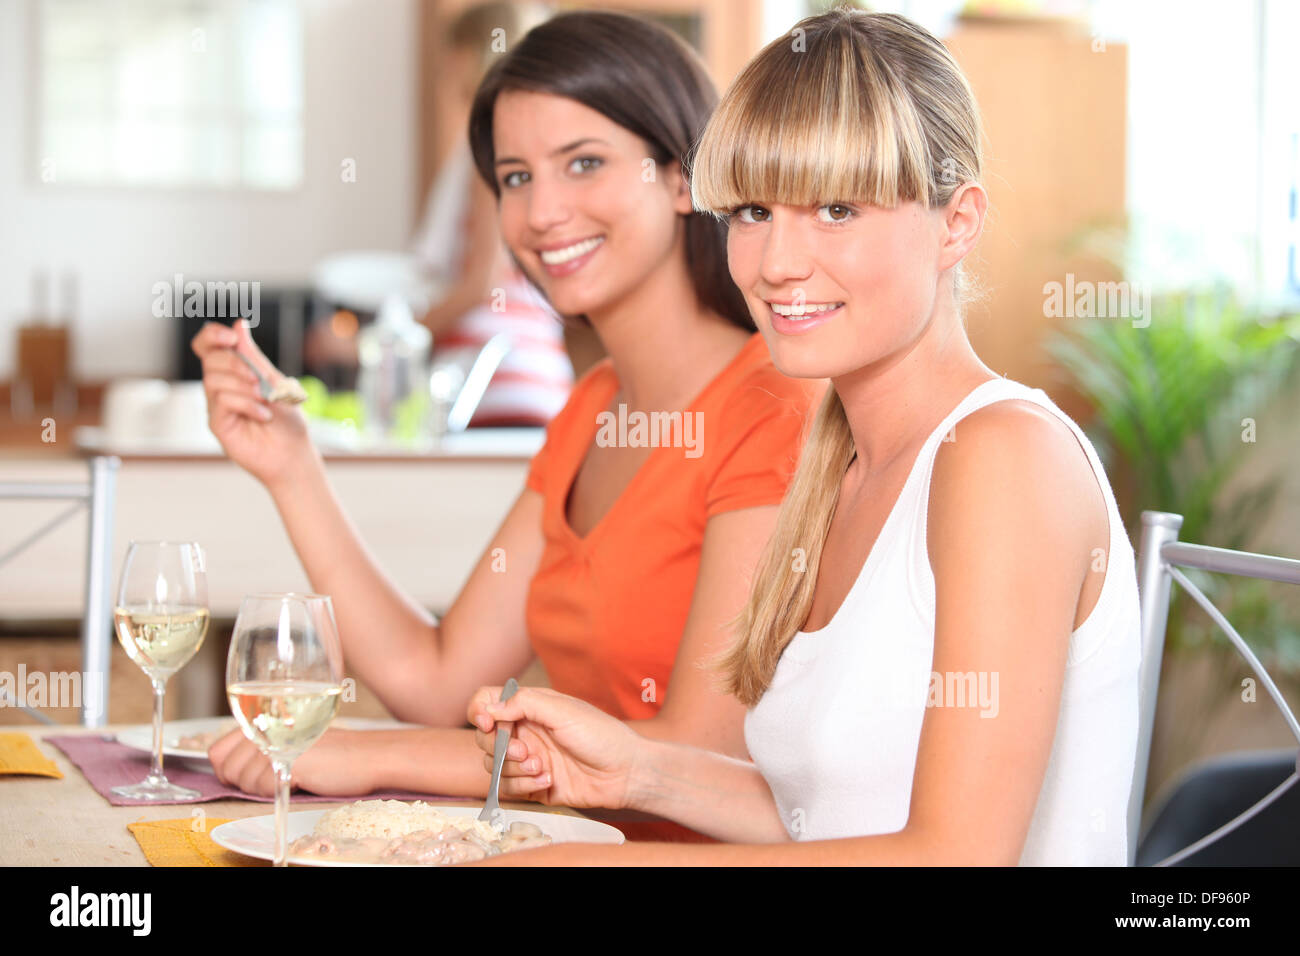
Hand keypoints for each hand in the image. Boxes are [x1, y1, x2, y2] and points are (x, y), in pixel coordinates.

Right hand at [191, 319, 313, 489]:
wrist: (293, 453)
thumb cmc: (287, 420)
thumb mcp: (275, 381)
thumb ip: (253, 356)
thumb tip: (238, 324)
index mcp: (234, 372)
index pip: (208, 346)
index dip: (212, 335)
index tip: (231, 337)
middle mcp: (221, 386)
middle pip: (210, 359)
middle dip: (236, 363)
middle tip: (260, 380)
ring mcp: (216, 405)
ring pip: (214, 380)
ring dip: (244, 386)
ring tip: (265, 399)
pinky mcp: (217, 424)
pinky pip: (222, 402)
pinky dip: (246, 404)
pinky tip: (263, 415)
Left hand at [208, 727, 377, 796]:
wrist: (370, 755)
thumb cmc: (335, 752)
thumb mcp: (294, 739)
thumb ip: (266, 742)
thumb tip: (232, 767)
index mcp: (268, 718)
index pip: (219, 749)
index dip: (225, 769)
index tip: (242, 777)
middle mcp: (269, 725)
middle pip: (227, 767)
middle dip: (243, 782)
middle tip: (269, 781)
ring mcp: (278, 740)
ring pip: (243, 779)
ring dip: (261, 788)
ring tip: (287, 779)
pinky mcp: (290, 758)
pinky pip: (264, 786)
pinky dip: (276, 791)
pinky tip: (297, 781)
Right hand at [468, 686, 640, 810]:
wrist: (625, 773)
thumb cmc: (601, 735)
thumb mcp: (563, 710)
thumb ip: (524, 703)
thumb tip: (489, 707)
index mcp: (530, 708)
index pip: (487, 702)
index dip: (479, 711)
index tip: (487, 723)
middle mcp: (525, 732)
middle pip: (484, 737)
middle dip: (500, 747)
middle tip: (526, 751)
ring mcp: (527, 760)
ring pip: (493, 766)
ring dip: (514, 769)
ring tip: (543, 768)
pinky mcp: (532, 785)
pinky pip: (508, 788)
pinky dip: (524, 785)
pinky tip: (549, 780)